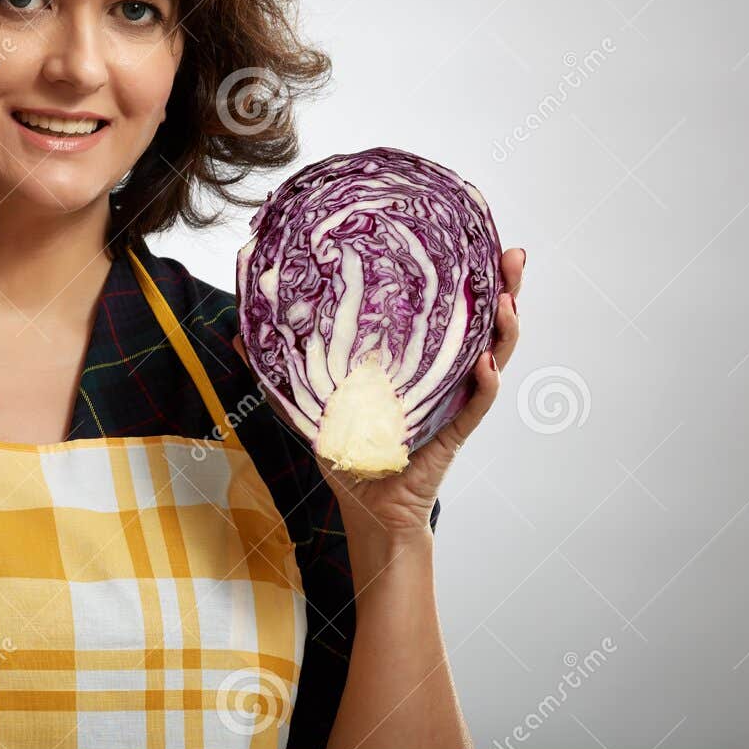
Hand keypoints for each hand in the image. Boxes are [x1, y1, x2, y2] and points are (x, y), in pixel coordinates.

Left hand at [235, 248, 525, 541]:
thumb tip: (236, 330)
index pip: (447, 308)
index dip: (463, 274)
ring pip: (495, 357)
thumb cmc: (346, 455)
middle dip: (504, 287)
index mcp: (416, 360)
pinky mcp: (452, 434)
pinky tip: (486, 362)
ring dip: (505, 328)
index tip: (469, 235)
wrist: (367, 512)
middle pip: (483, 323)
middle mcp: (442, 375)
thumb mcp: (307, 399)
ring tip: (507, 299)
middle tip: (512, 252)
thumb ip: (277, 364)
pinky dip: (485, 385)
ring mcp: (453, 402)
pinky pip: (476, 406)